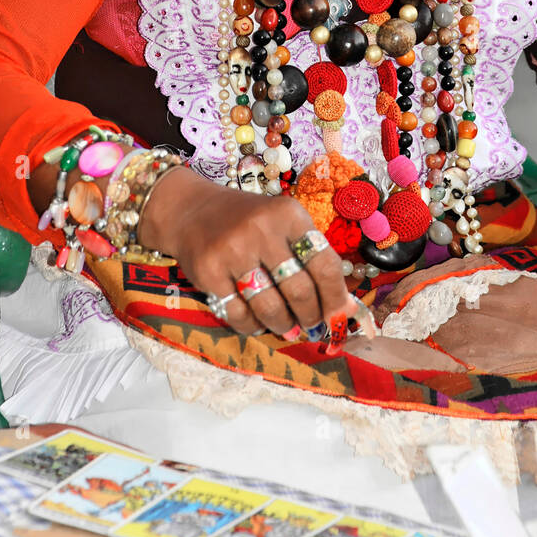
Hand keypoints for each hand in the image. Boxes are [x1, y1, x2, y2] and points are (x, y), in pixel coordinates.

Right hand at [137, 165, 353, 337]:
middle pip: (299, 289)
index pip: (325, 263)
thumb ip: (312, 258)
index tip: (337, 315)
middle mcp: (262, 229)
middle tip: (310, 324)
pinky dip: (252, 326)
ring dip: (283, 324)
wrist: (192, 211)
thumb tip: (344, 308)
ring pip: (270, 307)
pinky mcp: (209, 272)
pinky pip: (238, 314)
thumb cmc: (249, 222)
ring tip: (286, 326)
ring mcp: (233, 250)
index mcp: (289, 214)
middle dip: (309, 315)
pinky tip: (257, 322)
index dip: (335, 296)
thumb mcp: (283, 224)